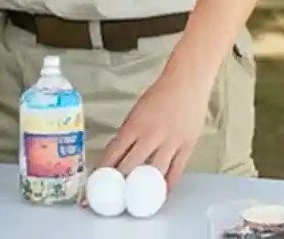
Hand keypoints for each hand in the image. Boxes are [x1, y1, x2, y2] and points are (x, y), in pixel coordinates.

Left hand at [95, 65, 211, 185]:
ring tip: (135, 199)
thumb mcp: (137, 110)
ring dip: (143, 187)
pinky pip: (176, 171)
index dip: (104, 169)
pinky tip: (161, 193)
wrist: (187, 82)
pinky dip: (167, 184)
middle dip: (119, 182)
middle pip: (131, 165)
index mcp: (134, 124)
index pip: (114, 152)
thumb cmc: (160, 94)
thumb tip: (118, 153)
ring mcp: (170, 142)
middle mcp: (151, 135)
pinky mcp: (187, 146)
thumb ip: (129, 132)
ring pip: (153, 172)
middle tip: (112, 195)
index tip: (96, 181)